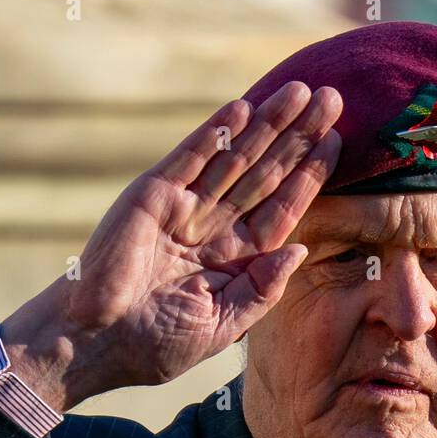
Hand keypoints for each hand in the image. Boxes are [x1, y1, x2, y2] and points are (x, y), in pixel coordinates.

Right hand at [1, 81, 341, 408]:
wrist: (98, 344)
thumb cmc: (157, 345)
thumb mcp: (224, 322)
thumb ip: (262, 287)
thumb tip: (299, 250)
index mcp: (234, 258)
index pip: (281, 208)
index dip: (309, 176)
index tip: (338, 143)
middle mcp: (213, 226)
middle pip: (265, 173)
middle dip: (298, 137)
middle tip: (333, 99)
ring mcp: (183, 207)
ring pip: (235, 157)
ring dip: (267, 123)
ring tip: (300, 92)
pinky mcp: (153, 195)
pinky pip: (191, 157)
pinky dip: (216, 132)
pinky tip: (244, 108)